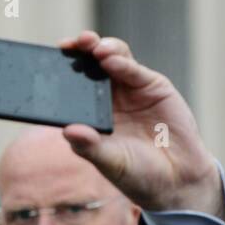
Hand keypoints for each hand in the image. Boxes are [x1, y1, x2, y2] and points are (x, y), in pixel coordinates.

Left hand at [58, 31, 222, 216]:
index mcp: (91, 117)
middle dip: (79, 52)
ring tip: (91, 47)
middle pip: (90, 68)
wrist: (177, 179)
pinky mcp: (151, 86)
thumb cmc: (138, 175)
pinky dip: (121, 62)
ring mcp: (129, 90)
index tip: (47, 65)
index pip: (71, 89)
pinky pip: (133, 69)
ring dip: (100, 49)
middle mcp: (107, 100)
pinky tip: (110, 59)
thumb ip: (89, 147)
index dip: (61, 75)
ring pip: (112, 60)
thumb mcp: (110, 163)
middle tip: (69, 45)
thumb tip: (67, 131)